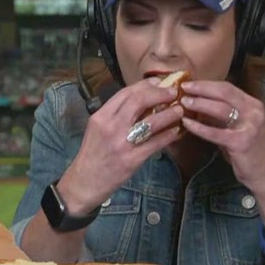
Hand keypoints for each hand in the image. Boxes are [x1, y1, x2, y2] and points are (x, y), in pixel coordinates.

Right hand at [58, 77, 184, 214]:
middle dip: (160, 94)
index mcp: (101, 117)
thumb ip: (116, 114)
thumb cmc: (93, 154)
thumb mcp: (97, 129)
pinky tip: (176, 131)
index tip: (159, 82)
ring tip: (180, 110)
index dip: (146, 85)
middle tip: (173, 93)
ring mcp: (122, 143)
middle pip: (139, 101)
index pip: (125, 93)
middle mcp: (110, 126)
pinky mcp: (132, 159)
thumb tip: (142, 100)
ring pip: (151, 121)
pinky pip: (155, 143)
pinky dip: (168, 135)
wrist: (84, 182)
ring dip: (169, 114)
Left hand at [178, 79, 264, 194]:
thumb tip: (197, 103)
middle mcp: (254, 111)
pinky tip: (186, 123)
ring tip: (183, 102)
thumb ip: (221, 116)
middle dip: (201, 88)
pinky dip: (198, 127)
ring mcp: (249, 126)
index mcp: (254, 105)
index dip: (207, 84)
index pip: (228, 87)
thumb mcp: (237, 127)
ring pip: (220, 108)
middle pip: (224, 92)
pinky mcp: (241, 142)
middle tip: (183, 87)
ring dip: (199, 103)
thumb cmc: (249, 151)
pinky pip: (214, 132)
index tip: (189, 83)